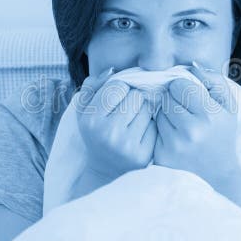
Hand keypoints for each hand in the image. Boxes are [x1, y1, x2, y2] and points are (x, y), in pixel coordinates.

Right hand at [76, 67, 157, 182]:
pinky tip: (140, 135)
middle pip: (135, 96)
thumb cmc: (96, 133)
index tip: (115, 100)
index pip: (117, 86)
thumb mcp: (85, 110)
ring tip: (131, 124)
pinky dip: (150, 127)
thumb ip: (93, 86)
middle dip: (133, 100)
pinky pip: (155, 126)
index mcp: (91, 119)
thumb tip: (112, 70)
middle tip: (124, 113)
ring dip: (143, 112)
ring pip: (148, 109)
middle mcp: (108, 133)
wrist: (104, 171)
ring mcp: (126, 145)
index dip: (119, 90)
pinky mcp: (142, 155)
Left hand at [153, 62, 240, 191]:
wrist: (219, 173)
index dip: (184, 88)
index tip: (191, 98)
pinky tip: (174, 136)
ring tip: (181, 124)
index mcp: (209, 114)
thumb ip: (214, 80)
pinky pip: (153, 130)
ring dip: (166, 115)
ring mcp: (174, 144)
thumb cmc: (223, 134)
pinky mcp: (162, 155)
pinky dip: (161, 130)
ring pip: (158, 113)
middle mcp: (191, 130)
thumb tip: (191, 66)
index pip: (179, 85)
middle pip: (166, 98)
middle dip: (174, 101)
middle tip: (185, 111)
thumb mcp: (229, 105)